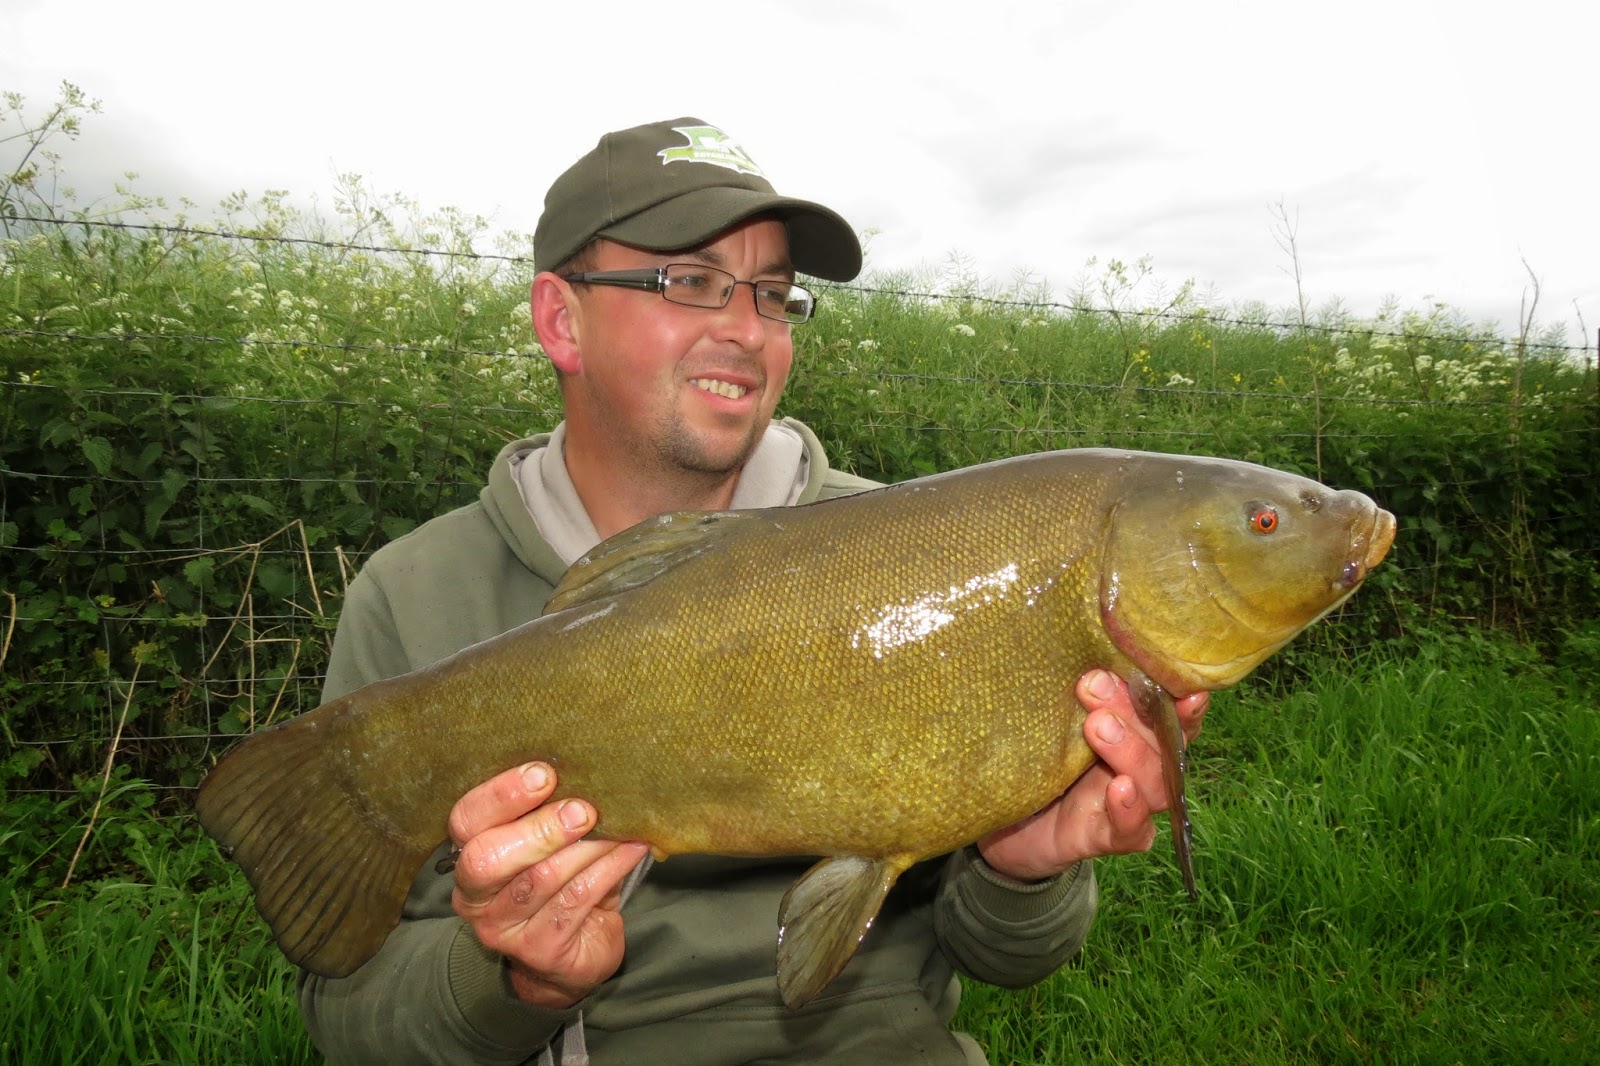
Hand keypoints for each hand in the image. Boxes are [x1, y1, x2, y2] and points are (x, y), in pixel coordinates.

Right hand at [447, 762, 649, 1008]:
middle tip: (583, 811)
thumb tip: (587, 769)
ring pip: (541, 879)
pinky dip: (609, 869)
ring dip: (587, 848)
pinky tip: (631, 850)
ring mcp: (504, 929)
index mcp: (468, 856)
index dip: (500, 795)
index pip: (466, 820)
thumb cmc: (559, 881)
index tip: (544, 774)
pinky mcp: (541, 950)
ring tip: (620, 828)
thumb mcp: (545, 844)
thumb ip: (549, 812)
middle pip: (488, 858)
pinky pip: (577, 899)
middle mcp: (475, 896)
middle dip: (538, 829)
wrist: (571, 955)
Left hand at [976, 670, 1208, 882]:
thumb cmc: (1032, 757)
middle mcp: (1139, 767)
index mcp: (1133, 732)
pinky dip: (1129, 811)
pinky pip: (1132, 831)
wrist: (1002, 823)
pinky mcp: (1103, 838)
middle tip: (1092, 686)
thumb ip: (1071, 689)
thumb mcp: (1049, 717)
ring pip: (1154, 784)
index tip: (1187, 684)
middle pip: (1164, 742)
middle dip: (1134, 712)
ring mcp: (1124, 805)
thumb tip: (1061, 635)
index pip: (1171, 713)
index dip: (1185, 699)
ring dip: (1131, 752)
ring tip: (1097, 727)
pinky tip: (1119, 790)